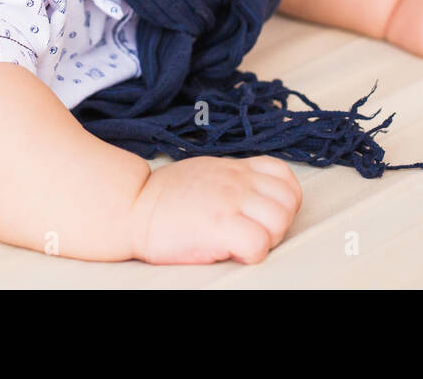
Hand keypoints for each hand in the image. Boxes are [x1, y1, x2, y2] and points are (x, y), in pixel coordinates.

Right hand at [128, 155, 302, 264]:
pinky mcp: (220, 225)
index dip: (283, 199)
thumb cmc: (165, 196)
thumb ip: (234, 180)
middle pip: (289, 200)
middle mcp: (238, 181)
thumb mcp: (207, 172)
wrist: (132, 205)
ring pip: (280, 220)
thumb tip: (256, 198)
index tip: (264, 214)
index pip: (283, 175)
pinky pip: (259, 243)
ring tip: (243, 242)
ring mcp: (230, 201)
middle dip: (279, 223)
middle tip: (253, 233)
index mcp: (236, 169)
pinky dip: (252, 253)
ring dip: (268, 238)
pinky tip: (232, 251)